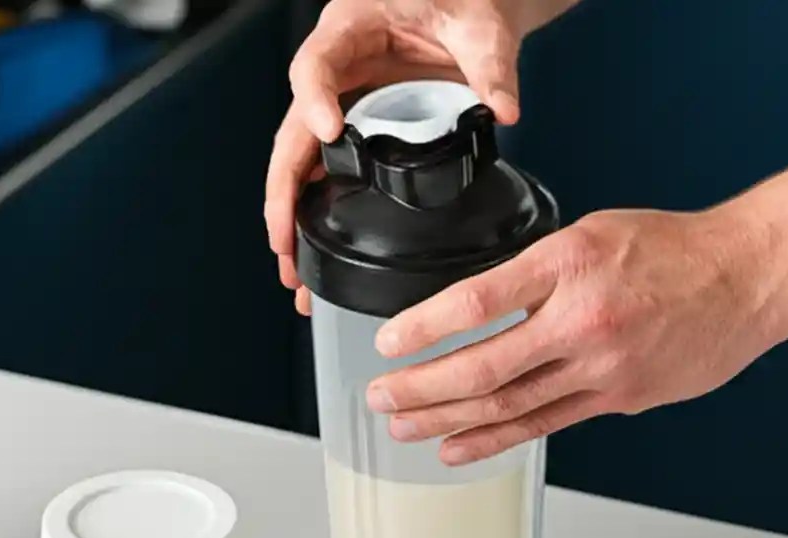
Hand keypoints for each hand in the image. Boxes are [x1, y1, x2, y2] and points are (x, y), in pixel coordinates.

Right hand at [265, 0, 532, 314]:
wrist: (474, 6)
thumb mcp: (479, 25)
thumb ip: (492, 65)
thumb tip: (504, 108)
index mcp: (350, 27)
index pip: (316, 64)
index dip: (315, 99)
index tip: (329, 131)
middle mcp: (336, 66)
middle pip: (293, 129)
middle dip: (284, 189)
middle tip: (283, 240)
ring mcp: (343, 97)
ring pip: (302, 157)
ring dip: (293, 210)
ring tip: (293, 263)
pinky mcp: (358, 122)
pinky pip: (328, 165)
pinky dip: (319, 205)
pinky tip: (316, 245)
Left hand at [365, 207, 787, 464]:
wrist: (745, 279)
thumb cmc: (671, 249)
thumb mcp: (590, 233)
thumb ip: (535, 270)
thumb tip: (478, 308)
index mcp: (568, 263)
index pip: (478, 302)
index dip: (424, 327)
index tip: (387, 343)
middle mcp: (581, 319)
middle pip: (484, 366)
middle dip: (421, 387)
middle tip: (379, 397)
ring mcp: (601, 367)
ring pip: (508, 404)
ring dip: (447, 420)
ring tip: (402, 427)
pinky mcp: (618, 398)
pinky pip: (545, 423)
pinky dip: (496, 438)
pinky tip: (459, 447)